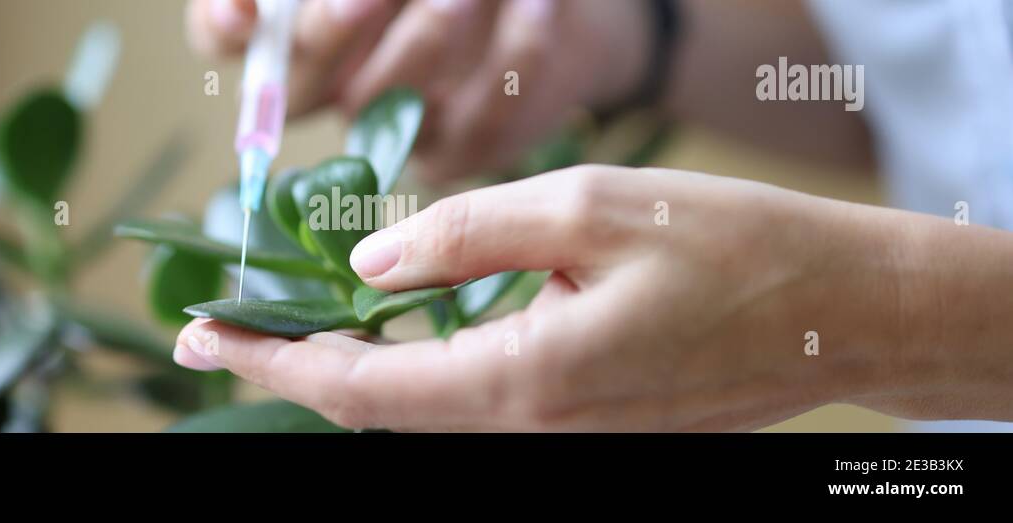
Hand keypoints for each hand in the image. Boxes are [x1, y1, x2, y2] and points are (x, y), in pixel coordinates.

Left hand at [174, 165, 1012, 430]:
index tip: (207, 333)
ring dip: (343, 372)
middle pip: (377, 410)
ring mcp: (557, 433)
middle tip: (220, 328)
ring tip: (279, 328)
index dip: (273, 361)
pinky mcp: (579, 421)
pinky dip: (406, 374)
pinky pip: (468, 406)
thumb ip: (465, 232)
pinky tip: (380, 339)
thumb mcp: (589, 207)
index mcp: (524, 380)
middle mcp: (530, 426)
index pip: (361, 387)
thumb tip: (372, 262)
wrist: (841, 314)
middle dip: (289, 367)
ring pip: (419, 413)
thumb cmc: (734, 251)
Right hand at [186, 0, 650, 181]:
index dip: (222, 25)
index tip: (241, 12)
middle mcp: (336, 86)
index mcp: (298, 32)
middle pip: (299, 82)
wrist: (550, 6)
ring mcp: (396, 124)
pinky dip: (517, 50)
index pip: (225, 39)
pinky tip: (535, 5)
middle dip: (327, 32)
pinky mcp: (464, 149)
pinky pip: (483, 113)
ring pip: (391, 94)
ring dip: (432, 27)